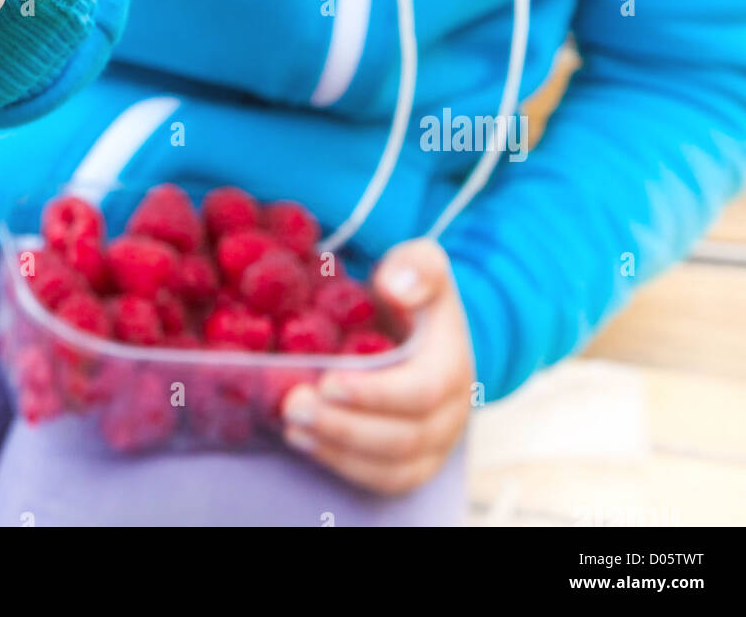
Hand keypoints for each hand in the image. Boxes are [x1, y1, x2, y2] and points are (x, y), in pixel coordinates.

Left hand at [281, 239, 473, 493]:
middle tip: (294, 406)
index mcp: (453, 364)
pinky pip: (384, 480)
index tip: (328, 383)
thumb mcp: (420, 266)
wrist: (424, 330)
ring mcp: (435, 444)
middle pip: (403, 437)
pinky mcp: (413, 463)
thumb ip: (417, 267)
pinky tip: (305, 441)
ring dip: (338, 451)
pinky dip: (344, 466)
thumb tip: (398, 288)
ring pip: (393, 468)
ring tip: (292, 426)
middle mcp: (450, 412)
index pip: (422, 391)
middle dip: (344, 426)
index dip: (375, 393)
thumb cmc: (415, 295)